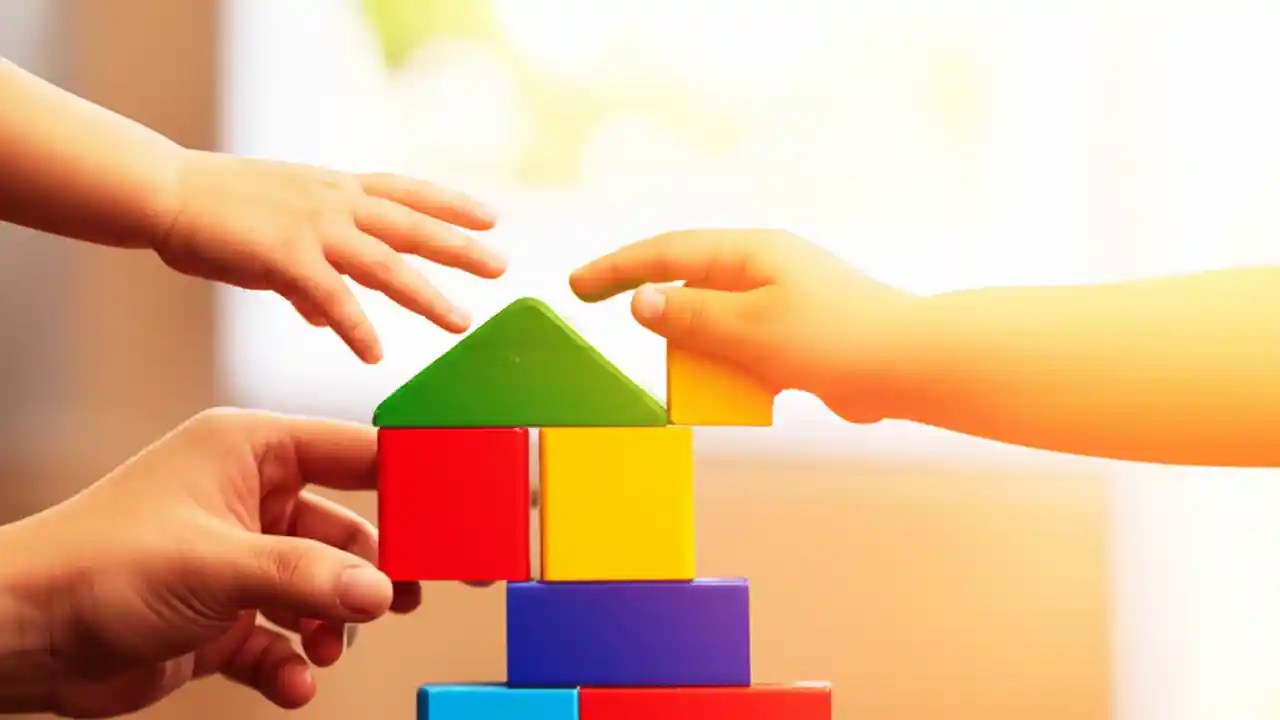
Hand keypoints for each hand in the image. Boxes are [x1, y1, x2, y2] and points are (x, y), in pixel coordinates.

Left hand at [0, 409, 418, 716]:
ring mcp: (239, 558)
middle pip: (347, 529)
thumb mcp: (216, 562)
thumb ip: (306, 577)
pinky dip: (296, 659)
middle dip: (375, 569)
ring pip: (321, 586)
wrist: (22, 638)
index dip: (411, 477)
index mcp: (250, 452)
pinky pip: (285, 635)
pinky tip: (294, 680)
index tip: (458, 508)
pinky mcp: (224, 614)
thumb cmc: (98, 564)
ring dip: (334, 620)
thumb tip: (382, 592)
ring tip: (333, 642)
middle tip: (409, 596)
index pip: (354, 452)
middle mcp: (249, 499)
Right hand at [155, 150, 504, 362]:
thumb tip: (331, 317)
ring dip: (426, 295)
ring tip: (460, 322)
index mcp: (335, 190)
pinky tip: (376, 353)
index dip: (450, 203)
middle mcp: (333, 203)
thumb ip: (311, 277)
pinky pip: (332, 298)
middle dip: (459, 246)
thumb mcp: (278, 233)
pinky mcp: (284, 256)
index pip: (406, 191)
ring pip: (386, 263)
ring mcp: (312, 227)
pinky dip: (357, 327)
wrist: (163, 192)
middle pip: (412, 225)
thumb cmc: (216, 213)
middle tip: (501, 266)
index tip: (489, 216)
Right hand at [570, 229, 919, 421]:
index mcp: (750, 252)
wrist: (909, 365)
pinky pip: (743, 347)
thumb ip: (691, 316)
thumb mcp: (749, 329)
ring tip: (690, 383)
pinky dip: (727, 367)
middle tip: (624, 334)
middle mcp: (763, 269)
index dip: (618, 269)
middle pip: (688, 283)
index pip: (667, 252)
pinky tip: (731, 393)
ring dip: (694, 349)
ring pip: (714, 321)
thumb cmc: (835, 338)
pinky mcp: (796, 335)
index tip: (578, 286)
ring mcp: (781, 301)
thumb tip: (642, 302)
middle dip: (656, 310)